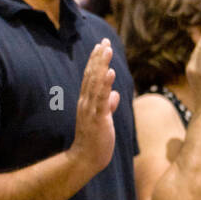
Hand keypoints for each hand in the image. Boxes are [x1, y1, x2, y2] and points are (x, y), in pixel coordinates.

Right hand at [69, 39, 119, 177]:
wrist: (86, 159)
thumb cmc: (95, 142)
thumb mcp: (103, 120)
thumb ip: (107, 106)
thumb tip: (114, 95)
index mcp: (87, 102)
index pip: (91, 78)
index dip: (96, 61)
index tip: (101, 46)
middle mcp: (86, 102)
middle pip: (91, 75)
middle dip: (98, 57)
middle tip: (104, 40)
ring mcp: (90, 109)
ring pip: (95, 83)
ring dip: (101, 65)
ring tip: (106, 49)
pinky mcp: (98, 118)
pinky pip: (101, 98)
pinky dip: (105, 84)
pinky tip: (109, 72)